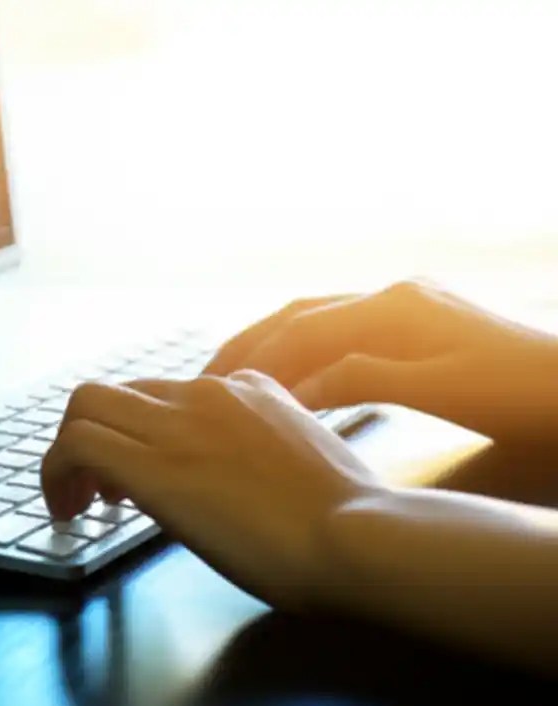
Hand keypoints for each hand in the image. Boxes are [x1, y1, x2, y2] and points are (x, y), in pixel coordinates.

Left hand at [42, 371, 382, 611]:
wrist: (356, 536)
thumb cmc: (350, 521)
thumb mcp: (308, 464)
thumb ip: (266, 455)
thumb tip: (233, 484)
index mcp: (248, 389)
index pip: (166, 395)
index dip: (141, 435)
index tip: (137, 481)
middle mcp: (206, 394)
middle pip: (117, 392)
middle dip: (93, 436)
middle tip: (94, 491)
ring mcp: (177, 424)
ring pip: (85, 405)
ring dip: (66, 454)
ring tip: (73, 504)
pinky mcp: (152, 464)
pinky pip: (75, 445)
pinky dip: (56, 474)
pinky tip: (68, 512)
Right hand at [204, 280, 557, 442]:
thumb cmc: (518, 396)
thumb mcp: (438, 390)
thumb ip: (362, 380)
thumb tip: (295, 387)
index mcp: (395, 307)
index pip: (303, 329)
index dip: (254, 359)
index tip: (213, 391)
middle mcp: (393, 295)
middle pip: (300, 314)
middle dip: (250, 345)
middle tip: (202, 381)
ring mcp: (406, 304)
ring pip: (318, 319)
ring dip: (274, 347)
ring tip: (233, 380)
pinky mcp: (418, 322)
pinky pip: (343, 332)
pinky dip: (308, 353)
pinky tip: (294, 380)